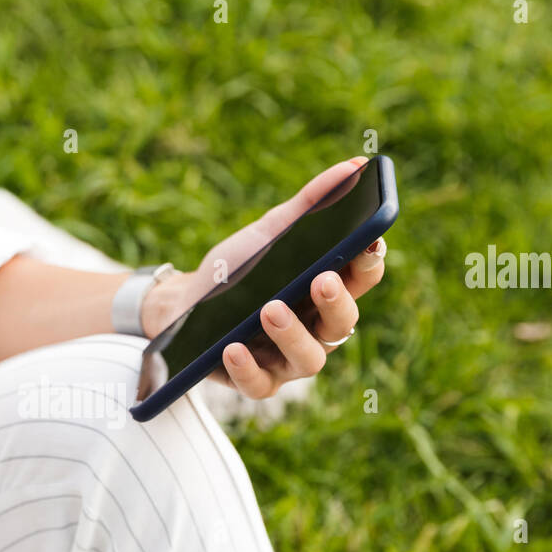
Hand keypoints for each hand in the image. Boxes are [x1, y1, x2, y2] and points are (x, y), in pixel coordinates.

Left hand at [141, 156, 388, 398]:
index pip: (361, 279)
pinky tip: (232, 348)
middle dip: (336, 302)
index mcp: (325, 291)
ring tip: (270, 308)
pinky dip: (247, 367)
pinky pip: (259, 384)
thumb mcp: (269, 234)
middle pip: (342, 324)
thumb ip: (310, 205)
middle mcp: (315, 330)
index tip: (368, 242)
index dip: (369, 263)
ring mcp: (286, 360)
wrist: (182, 304)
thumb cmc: (236, 270)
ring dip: (292, 334)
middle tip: (321, 278)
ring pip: (309, 359)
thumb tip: (355, 166)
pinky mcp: (255, 382)